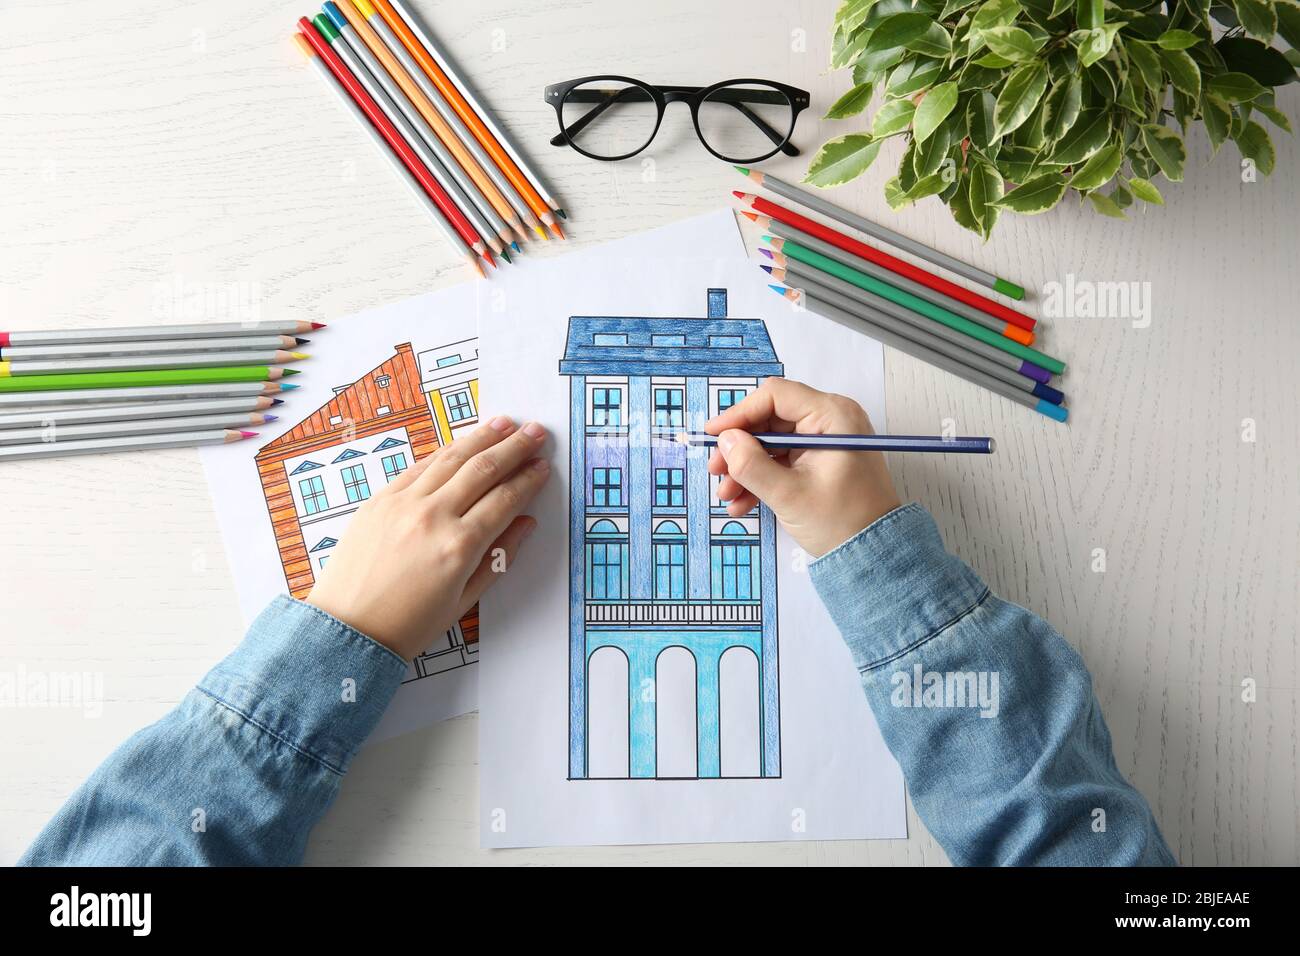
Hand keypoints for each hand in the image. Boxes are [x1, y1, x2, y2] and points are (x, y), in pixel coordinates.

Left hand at [306, 416, 549, 660]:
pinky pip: (419, 466)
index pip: (505, 499)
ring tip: (504, 423)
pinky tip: (461, 442)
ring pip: (451, 458)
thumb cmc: (407, 624)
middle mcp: (433, 517)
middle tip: (535, 432)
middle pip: (483, 469)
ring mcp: (403, 504)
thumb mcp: (464, 601)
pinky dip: (444, 451)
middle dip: (514, 447)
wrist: (348, 628)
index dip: (528, 479)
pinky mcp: (380, 500)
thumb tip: (525, 525)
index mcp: (459, 546)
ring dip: (481, 437)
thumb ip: (498, 558)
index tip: (542, 466)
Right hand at [706, 378, 900, 557]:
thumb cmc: (843, 522)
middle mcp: (831, 420)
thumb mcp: (789, 495)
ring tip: (727, 495)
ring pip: (771, 442)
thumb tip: (725, 440)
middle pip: (770, 419)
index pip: (775, 396)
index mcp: (833, 416)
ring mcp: (825, 440)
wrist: (873, 554)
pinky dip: (761, 477)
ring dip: (745, 467)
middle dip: (739, 447)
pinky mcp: (820, 460)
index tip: (714, 435)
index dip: (739, 413)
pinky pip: (782, 459)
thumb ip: (752, 464)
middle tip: (716, 470)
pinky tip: (742, 502)